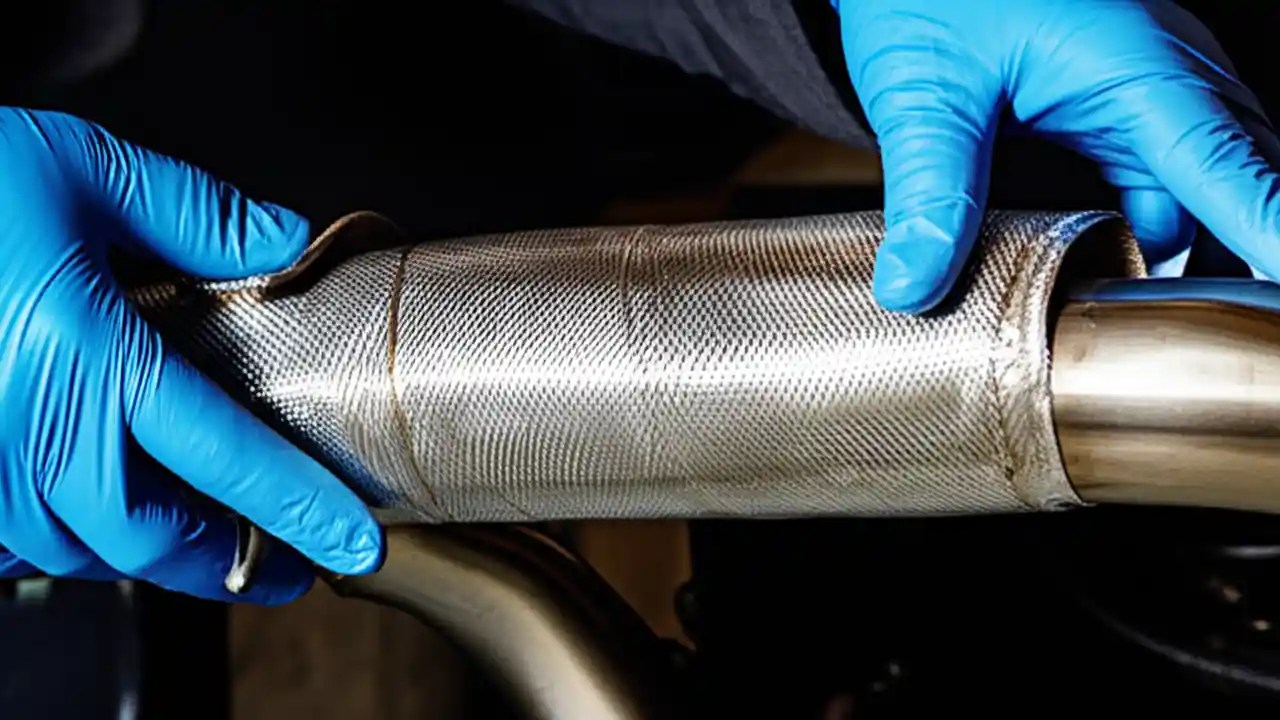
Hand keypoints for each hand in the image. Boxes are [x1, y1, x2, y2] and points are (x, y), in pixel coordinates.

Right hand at [0, 108, 382, 603]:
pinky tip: (100, 504)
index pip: (223, 455)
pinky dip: (70, 534)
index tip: (351, 544)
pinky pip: (11, 538)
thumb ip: (195, 214)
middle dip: (224, 563)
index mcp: (85, 354)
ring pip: (75, 550)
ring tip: (203, 532)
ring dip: (149, 550)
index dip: (298, 508)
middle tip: (280, 563)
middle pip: (146, 540)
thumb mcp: (84, 170)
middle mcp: (26, 426)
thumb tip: (283, 241)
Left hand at [835, 0, 1279, 311]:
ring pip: (1207, 188)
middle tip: (1225, 339)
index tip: (1275, 315)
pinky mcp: (1120, 106)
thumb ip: (930, 191)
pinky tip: (1123, 278)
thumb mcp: (926, 94)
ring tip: (1170, 331)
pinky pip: (1165, 181)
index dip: (1269, 240)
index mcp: (1140, 73)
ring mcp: (1149, 91)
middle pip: (1241, 187)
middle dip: (1251, 258)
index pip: (1233, 174)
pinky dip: (1156, 231)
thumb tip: (916, 285)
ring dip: (1203, 252)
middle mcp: (1166, 80)